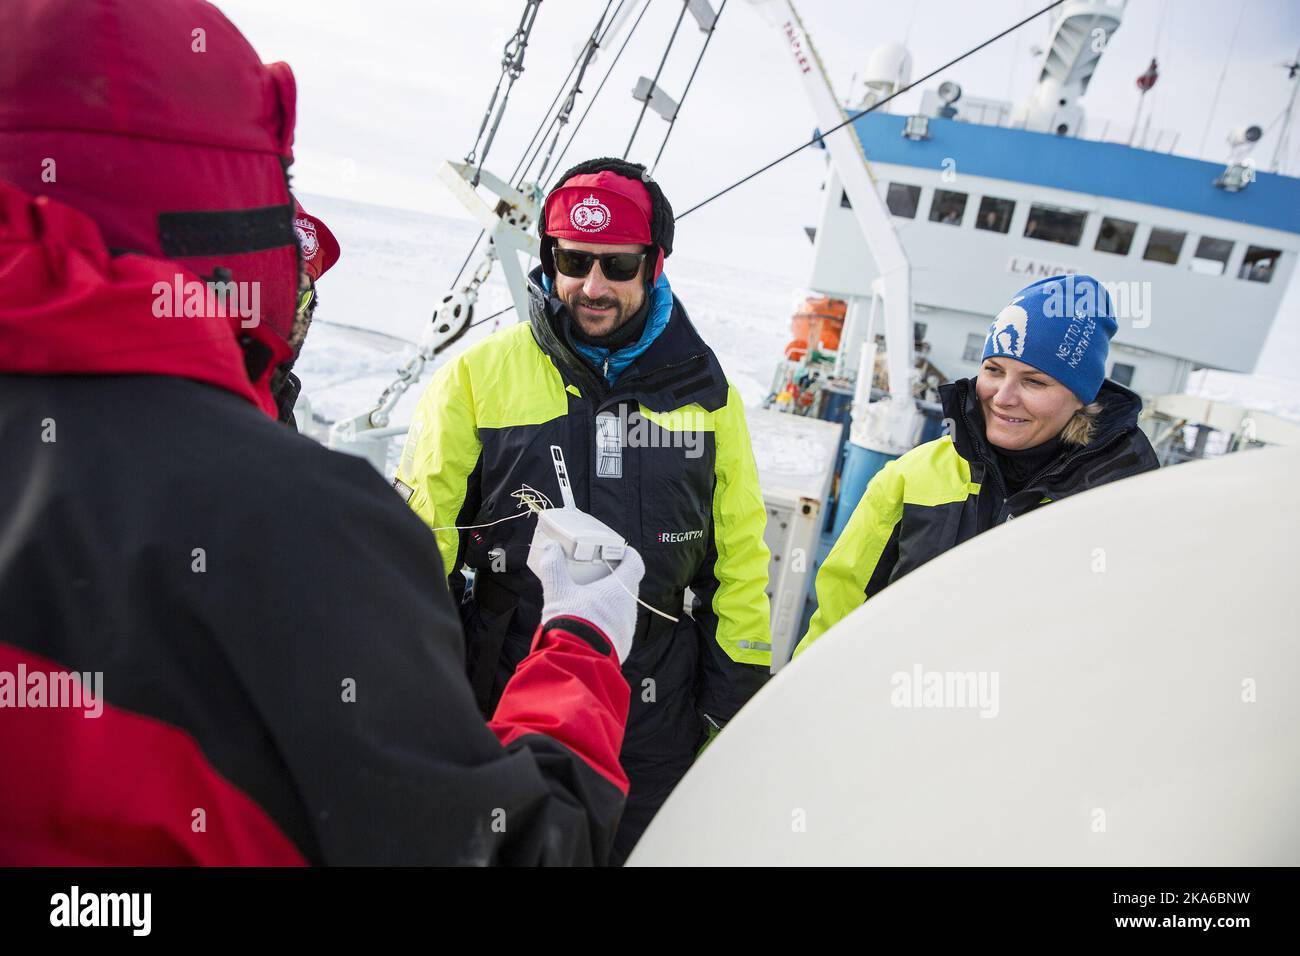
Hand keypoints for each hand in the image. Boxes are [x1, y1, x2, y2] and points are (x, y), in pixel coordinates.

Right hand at [528, 539, 644, 663]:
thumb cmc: (572, 623)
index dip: (629, 555)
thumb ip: (553, 567)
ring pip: (622, 609)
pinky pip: (617, 629)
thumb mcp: (558, 592)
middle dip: (615, 579)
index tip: (621, 550)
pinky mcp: (622, 646)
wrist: (576, 663)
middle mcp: (629, 609)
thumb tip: (550, 547)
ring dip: (610, 603)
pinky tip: (591, 625)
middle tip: (598, 574)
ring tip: (591, 602)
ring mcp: (627, 629)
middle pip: (628, 586)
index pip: (636, 564)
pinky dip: (607, 622)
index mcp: (620, 590)